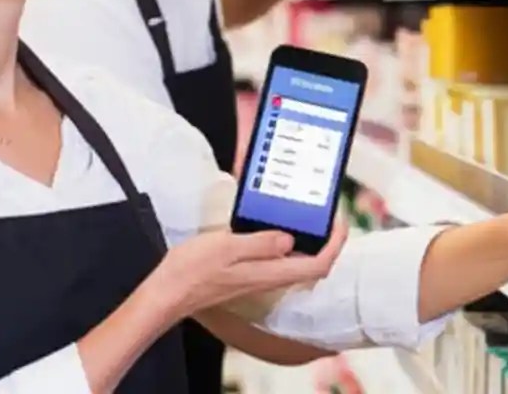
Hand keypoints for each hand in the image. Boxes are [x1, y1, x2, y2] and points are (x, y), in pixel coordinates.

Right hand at [152, 218, 348, 322]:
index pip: (318, 264)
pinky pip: (276, 259)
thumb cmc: (192, 271)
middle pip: (312, 264)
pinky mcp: (248, 275)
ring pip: (295, 261)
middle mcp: (269, 278)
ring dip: (306, 240)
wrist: (169, 292)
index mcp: (269, 273)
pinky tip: (272, 225)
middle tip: (326, 214)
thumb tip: (290, 238)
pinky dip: (284, 241)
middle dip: (326, 240)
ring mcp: (259, 278)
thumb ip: (260, 243)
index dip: (335, 244)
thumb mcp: (227, 247)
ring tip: (305, 215)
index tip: (338, 220)